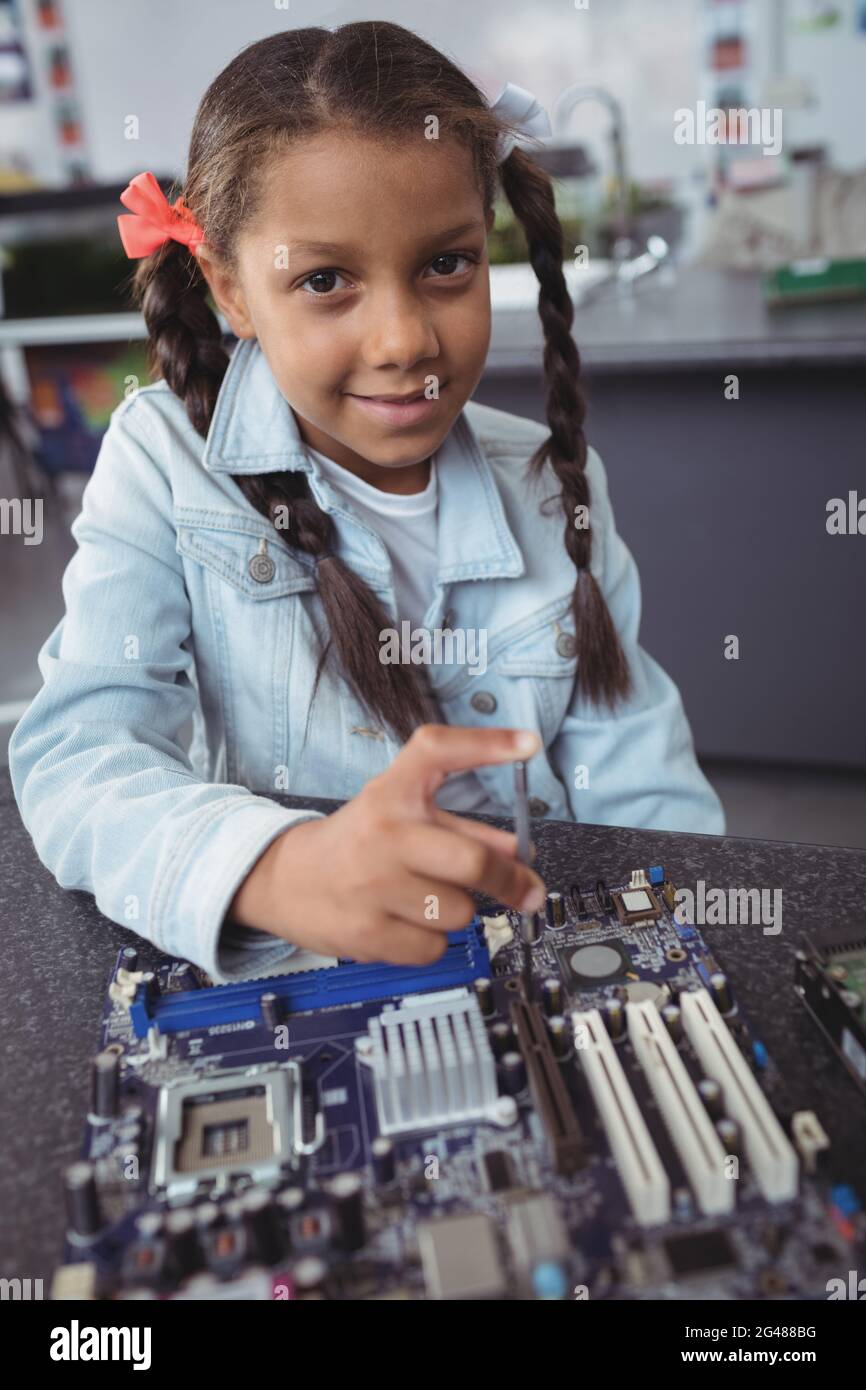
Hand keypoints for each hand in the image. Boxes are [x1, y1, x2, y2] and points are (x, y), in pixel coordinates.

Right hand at [229, 723, 545, 963]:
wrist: (284, 882)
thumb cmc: (357, 845)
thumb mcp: (401, 819)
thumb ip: (460, 829)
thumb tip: (521, 854)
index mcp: (390, 794)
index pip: (438, 751)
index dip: (486, 744)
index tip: (527, 744)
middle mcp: (383, 834)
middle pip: (473, 861)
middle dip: (510, 880)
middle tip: (527, 889)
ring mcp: (372, 886)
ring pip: (459, 912)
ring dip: (456, 911)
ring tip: (425, 898)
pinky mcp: (367, 934)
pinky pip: (435, 947)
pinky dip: (431, 941)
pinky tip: (405, 922)